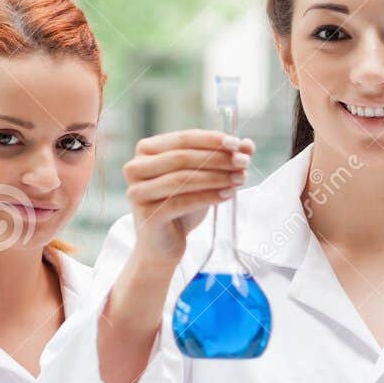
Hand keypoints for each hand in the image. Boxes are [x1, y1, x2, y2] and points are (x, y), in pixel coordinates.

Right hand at [124, 129, 252, 270]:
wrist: (164, 244)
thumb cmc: (182, 206)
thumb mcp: (203, 178)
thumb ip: (222, 159)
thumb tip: (248, 144)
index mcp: (146, 150)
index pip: (183, 138)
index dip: (212, 139)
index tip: (238, 143)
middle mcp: (135, 168)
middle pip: (182, 157)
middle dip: (217, 159)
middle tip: (243, 163)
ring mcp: (137, 192)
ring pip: (182, 179)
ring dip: (215, 177)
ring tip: (239, 179)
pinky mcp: (147, 215)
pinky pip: (181, 202)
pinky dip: (208, 197)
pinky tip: (227, 195)